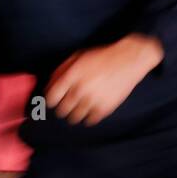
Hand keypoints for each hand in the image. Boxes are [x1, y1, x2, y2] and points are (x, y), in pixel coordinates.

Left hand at [46, 34, 163, 125]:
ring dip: (74, 114)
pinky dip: (88, 117)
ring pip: (74, 118)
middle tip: (68, 104)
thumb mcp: (78, 56)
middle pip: (62, 111)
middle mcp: (81, 89)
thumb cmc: (101, 57)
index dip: (51, 101)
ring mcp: (93, 100)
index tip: (54, 100)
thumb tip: (47, 87)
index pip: (51, 98)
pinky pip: (90, 121)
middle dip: (62, 108)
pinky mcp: (105, 108)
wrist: (129, 59)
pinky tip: (91, 108)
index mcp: (72, 76)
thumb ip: (60, 71)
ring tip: (80, 106)